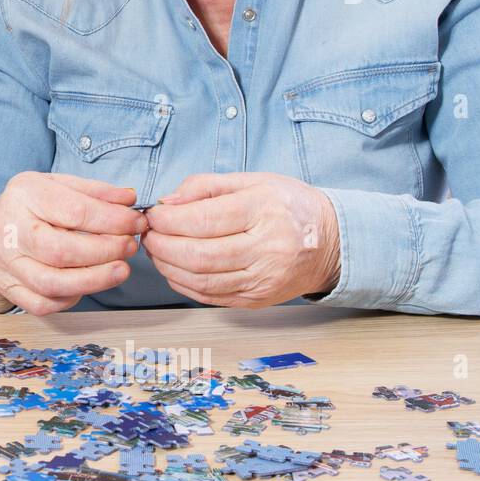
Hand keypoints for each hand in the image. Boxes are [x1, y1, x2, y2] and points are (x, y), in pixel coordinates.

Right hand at [0, 172, 147, 315]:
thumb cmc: (32, 207)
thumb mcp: (59, 184)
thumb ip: (95, 191)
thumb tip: (129, 200)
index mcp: (24, 195)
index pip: (73, 211)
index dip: (112, 220)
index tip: (136, 222)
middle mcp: (9, 230)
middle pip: (61, 250)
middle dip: (105, 251)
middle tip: (130, 246)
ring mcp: (7, 264)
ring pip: (52, 283)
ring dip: (94, 280)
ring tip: (121, 270)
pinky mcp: (10, 289)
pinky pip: (44, 304)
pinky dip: (72, 298)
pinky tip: (88, 284)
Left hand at [141, 172, 340, 307]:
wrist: (332, 243)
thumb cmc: (288, 206)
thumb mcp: (253, 180)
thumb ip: (206, 186)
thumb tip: (167, 202)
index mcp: (265, 210)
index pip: (203, 220)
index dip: (168, 220)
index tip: (153, 215)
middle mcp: (268, 248)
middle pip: (198, 254)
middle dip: (161, 245)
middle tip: (148, 234)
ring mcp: (264, 279)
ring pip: (201, 279)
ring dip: (167, 266)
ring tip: (157, 250)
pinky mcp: (258, 300)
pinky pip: (210, 296)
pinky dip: (183, 283)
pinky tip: (174, 269)